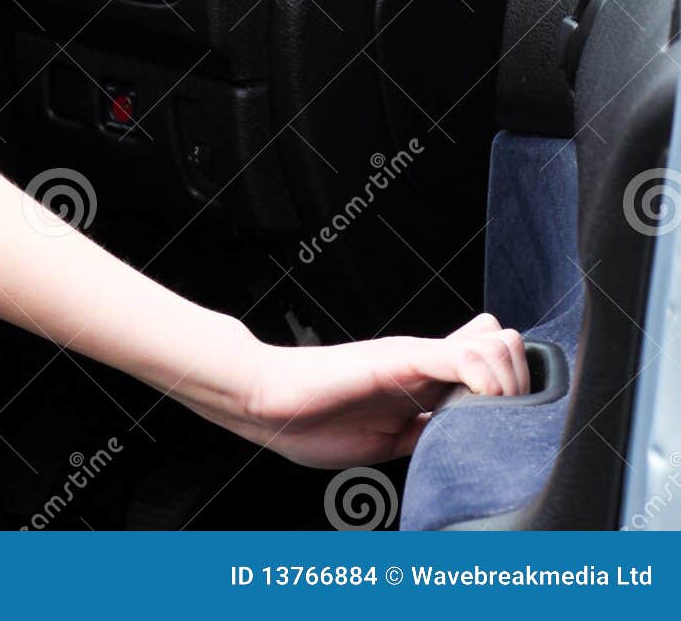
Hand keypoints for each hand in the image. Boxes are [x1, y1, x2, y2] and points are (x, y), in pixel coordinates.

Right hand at [218, 312, 529, 468]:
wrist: (267, 400)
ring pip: (496, 349)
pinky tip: (488, 397)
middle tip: (515, 419)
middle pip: (505, 351)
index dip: (515, 384)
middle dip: (525, 385)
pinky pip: (460, 357)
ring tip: (502, 412)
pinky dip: (487, 375)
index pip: (489, 363)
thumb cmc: (312, 420)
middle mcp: (427, 363)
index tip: (520, 416)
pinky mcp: (402, 357)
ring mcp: (417, 357)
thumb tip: (461, 443)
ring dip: (512, 383)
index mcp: (424, 383)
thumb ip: (425, 432)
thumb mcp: (388, 438)